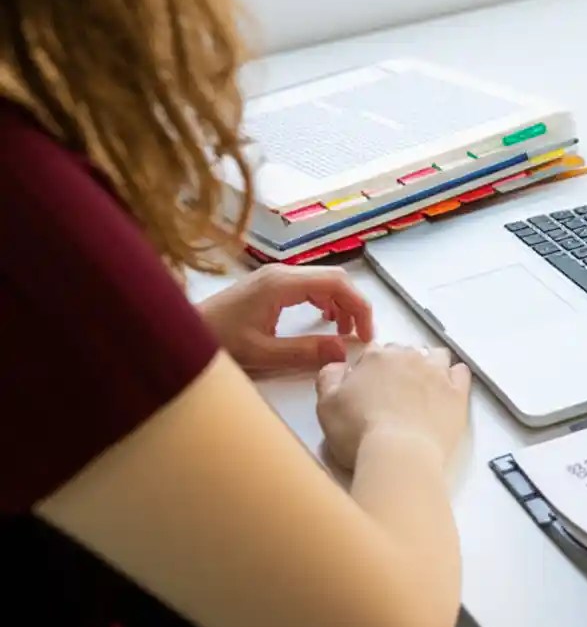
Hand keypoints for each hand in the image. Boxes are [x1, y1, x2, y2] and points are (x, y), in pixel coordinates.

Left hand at [199, 264, 373, 374]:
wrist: (181, 333)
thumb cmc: (218, 342)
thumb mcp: (263, 353)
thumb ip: (305, 352)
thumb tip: (343, 351)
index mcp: (281, 283)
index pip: (337, 283)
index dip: (359, 307)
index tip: (365, 336)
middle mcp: (282, 273)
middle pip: (335, 278)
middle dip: (354, 305)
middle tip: (359, 336)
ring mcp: (276, 276)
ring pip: (324, 281)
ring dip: (341, 304)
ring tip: (343, 333)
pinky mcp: (271, 284)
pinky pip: (310, 286)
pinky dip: (325, 302)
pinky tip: (324, 322)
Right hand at [316, 345, 470, 470]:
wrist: (400, 453)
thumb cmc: (358, 431)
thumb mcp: (326, 405)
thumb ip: (329, 378)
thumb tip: (338, 366)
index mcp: (376, 357)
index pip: (373, 352)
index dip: (370, 369)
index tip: (368, 388)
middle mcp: (408, 356)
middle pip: (403, 352)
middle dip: (398, 367)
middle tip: (393, 393)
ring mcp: (436, 372)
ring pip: (435, 355)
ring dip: (428, 365)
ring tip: (422, 388)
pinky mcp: (457, 392)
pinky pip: (461, 372)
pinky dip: (454, 376)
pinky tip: (447, 390)